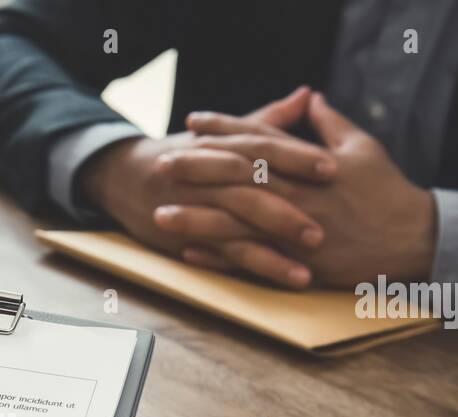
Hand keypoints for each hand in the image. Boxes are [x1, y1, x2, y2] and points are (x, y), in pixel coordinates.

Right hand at [79, 86, 335, 287]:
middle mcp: (207, 178)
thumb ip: (267, 120)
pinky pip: (223, 256)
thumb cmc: (183, 154)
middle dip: (287, 210)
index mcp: (221, 147)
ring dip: (273, 250)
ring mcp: (196, 211)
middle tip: (324, 228)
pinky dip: (252, 267)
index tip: (333, 167)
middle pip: (251, 191)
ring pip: (237, 229)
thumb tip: (307, 95)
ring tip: (308, 268)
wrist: (124, 177)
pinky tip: (283, 280)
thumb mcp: (221, 134)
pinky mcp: (187, 240)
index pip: (263, 148)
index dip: (297, 157)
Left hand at [185, 92, 435, 286]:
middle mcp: (297, 192)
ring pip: (236, 221)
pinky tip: (189, 252)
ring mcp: (295, 228)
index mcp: (309, 163)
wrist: (414, 240)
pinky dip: (219, 256)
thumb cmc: (389, 192)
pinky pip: (251, 260)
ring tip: (160, 213)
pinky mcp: (298, 260)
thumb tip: (311, 98)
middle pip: (238, 176)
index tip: (194, 120)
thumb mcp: (361, 148)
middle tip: (163, 162)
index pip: (259, 138)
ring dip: (197, 217)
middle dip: (198, 168)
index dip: (224, 127)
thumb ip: (330, 124)